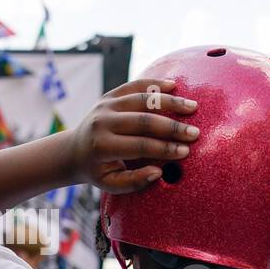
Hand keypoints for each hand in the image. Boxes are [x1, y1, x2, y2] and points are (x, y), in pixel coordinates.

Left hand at [66, 78, 199, 192]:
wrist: (75, 150)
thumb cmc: (98, 170)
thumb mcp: (111, 184)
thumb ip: (134, 182)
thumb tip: (158, 172)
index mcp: (102, 146)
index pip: (139, 146)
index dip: (164, 149)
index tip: (185, 151)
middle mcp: (102, 122)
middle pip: (143, 121)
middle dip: (172, 127)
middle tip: (194, 133)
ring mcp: (105, 105)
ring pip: (141, 99)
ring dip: (169, 102)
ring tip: (192, 107)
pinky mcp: (109, 95)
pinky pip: (134, 85)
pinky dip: (154, 84)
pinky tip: (174, 85)